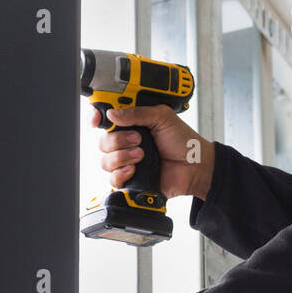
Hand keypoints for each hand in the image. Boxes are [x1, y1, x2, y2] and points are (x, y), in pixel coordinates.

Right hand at [91, 104, 214, 200]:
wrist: (195, 166)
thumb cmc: (183, 141)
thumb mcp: (162, 117)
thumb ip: (138, 113)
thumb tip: (112, 114)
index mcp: (132, 124)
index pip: (105, 119)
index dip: (96, 118)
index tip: (97, 120)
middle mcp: (126, 143)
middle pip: (102, 141)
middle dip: (117, 140)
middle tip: (138, 140)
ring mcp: (128, 161)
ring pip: (105, 160)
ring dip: (122, 157)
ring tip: (142, 155)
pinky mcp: (131, 179)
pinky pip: (112, 179)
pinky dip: (121, 174)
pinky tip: (134, 170)